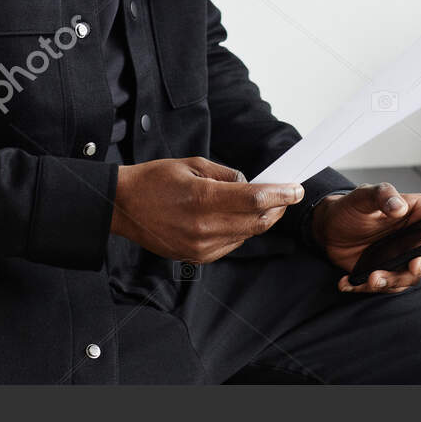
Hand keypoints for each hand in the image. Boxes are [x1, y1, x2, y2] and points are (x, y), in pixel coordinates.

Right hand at [110, 156, 303, 263]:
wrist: (124, 206)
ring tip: (265, 204)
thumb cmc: (156, 179)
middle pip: (257, 221)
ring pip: (246, 234)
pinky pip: (232, 244)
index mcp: (203, 198)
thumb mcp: (193, 164)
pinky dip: (241, 230)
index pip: (255, 199)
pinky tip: (238, 217)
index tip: (296, 188)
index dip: (281, 194)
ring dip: (261, 219)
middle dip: (277, 208)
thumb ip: (227, 175)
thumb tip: (251, 184)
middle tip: (287, 195)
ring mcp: (200, 246)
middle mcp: (204, 227)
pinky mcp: (197, 257)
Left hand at [310, 182, 420, 292]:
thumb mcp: (364, 196)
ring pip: (412, 277)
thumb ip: (382, 196)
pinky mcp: (386, 274)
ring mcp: (403, 258)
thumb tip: (399, 207)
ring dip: (394, 280)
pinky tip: (348, 283)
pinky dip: (366, 289)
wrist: (328, 229)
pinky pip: (385, 288)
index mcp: (420, 212)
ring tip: (372, 277)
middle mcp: (418, 237)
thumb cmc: (352, 207)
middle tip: (413, 264)